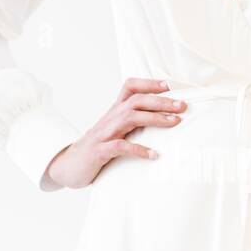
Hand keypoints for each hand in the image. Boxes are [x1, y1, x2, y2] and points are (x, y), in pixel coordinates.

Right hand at [46, 78, 184, 188]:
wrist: (67, 166)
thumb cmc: (98, 149)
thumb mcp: (117, 132)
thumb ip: (135, 124)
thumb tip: (164, 120)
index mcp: (114, 113)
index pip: (129, 89)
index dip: (148, 84)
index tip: (169, 85)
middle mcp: (109, 119)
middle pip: (135, 101)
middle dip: (160, 101)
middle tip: (182, 105)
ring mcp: (103, 134)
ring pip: (129, 117)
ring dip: (155, 118)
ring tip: (175, 122)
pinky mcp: (99, 151)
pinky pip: (120, 147)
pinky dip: (139, 150)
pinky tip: (154, 155)